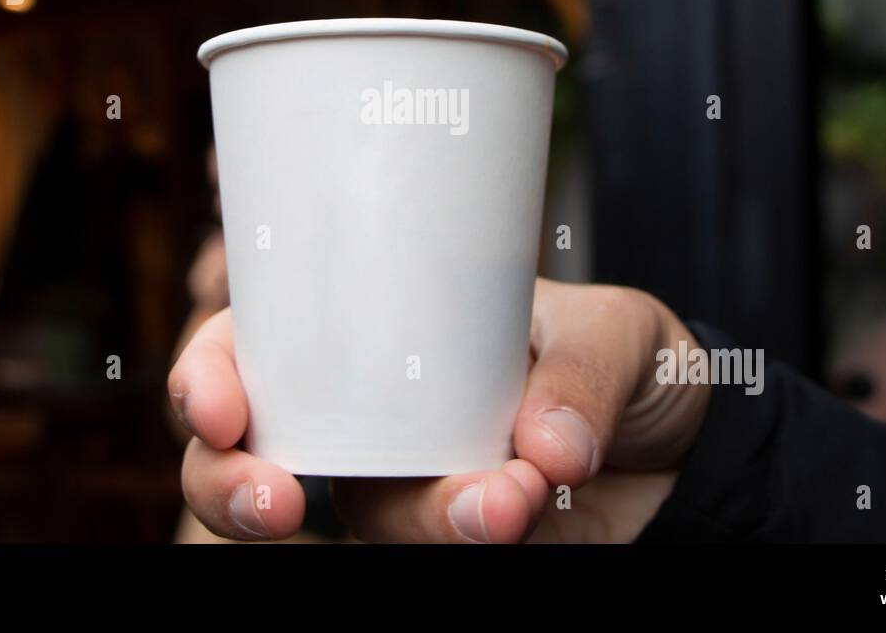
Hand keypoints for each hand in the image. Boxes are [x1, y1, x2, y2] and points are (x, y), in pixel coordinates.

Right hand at [168, 278, 709, 542]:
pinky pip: (426, 553)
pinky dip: (466, 540)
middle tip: (281, 503)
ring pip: (351, 521)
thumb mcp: (617, 332)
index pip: (251, 344)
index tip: (221, 407)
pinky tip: (525, 508)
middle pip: (245, 460)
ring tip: (507, 499)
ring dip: (416, 520)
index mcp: (373, 333)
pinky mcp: (449, 543)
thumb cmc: (618, 359)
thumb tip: (546, 448)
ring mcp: (404, 490)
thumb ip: (584, 376)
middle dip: (231, 488)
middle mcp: (367, 418)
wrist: (680, 445)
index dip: (205, 374)